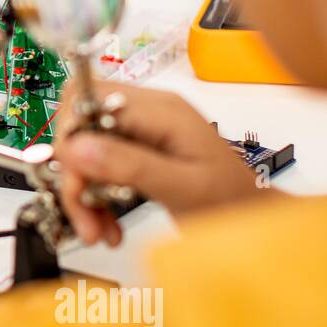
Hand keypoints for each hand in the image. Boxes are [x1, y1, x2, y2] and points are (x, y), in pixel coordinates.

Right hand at [52, 82, 261, 245]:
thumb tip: (75, 147)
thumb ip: (130, 165)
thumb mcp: (182, 188)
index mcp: (161, 110)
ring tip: (95, 229)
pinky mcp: (138, 153)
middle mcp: (148, 113)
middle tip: (82, 212)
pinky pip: (97, 166)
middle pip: (79, 122)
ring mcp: (142, 132)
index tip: (74, 177)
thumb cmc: (233, 206)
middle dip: (73, 171)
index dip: (70, 135)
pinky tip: (106, 224)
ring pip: (83, 148)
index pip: (87, 97)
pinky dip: (94, 197)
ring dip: (82, 191)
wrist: (256, 224)